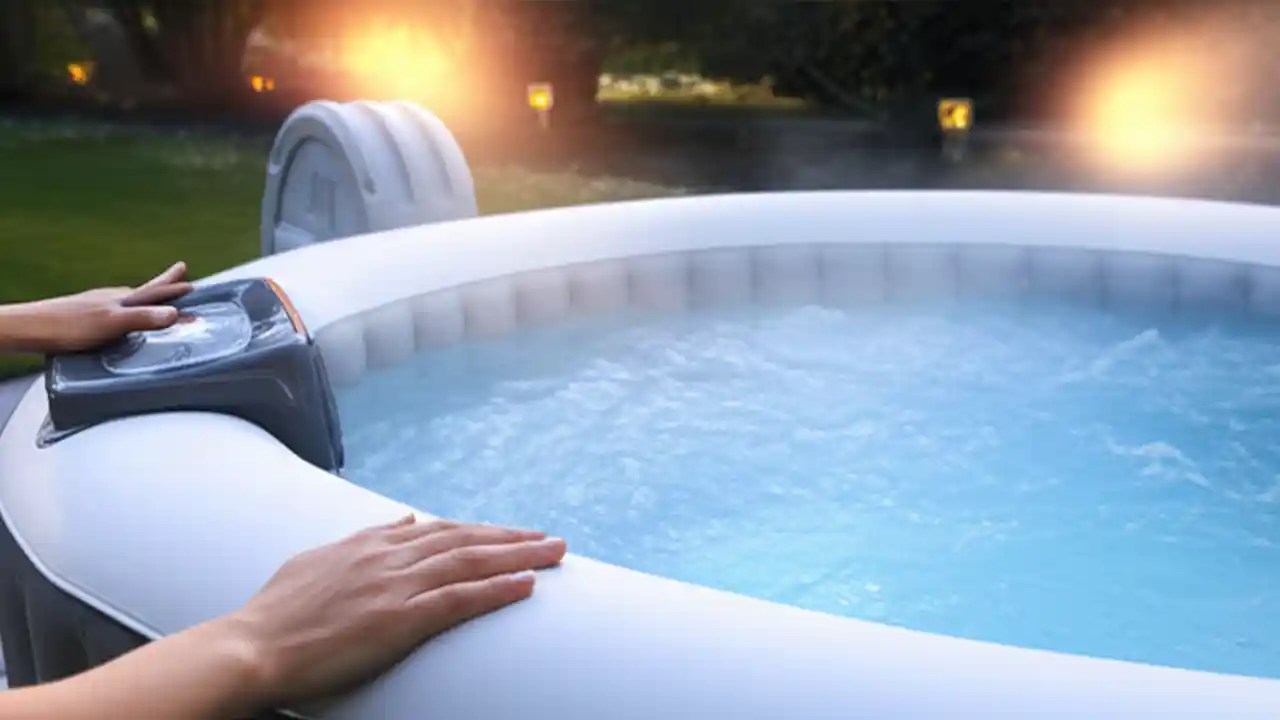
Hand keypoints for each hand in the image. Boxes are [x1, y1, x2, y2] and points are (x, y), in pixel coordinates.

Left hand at [17, 261, 192, 352]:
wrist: (31, 328)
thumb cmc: (70, 326)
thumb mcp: (112, 323)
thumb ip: (143, 318)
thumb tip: (175, 313)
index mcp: (123, 299)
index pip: (155, 290)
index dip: (173, 286)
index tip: (190, 279)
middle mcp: (113, 299)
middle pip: (145, 291)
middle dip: (164, 285)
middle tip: (180, 273)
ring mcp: (99, 306)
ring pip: (130, 301)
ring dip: (147, 300)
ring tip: (158, 302)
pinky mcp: (87, 317)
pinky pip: (117, 312)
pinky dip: (129, 314)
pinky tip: (122, 323)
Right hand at [223, 515, 566, 708]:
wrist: (251, 647)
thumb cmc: (276, 614)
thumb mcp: (319, 559)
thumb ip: (364, 538)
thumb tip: (403, 518)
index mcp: (370, 543)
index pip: (440, 530)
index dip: (481, 531)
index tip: (513, 533)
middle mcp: (388, 556)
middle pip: (465, 540)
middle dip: (513, 539)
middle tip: (553, 540)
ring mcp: (394, 586)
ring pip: (470, 562)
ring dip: (518, 557)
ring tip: (555, 555)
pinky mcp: (397, 618)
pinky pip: (457, 599)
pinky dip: (495, 591)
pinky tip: (526, 587)